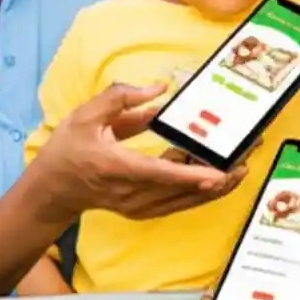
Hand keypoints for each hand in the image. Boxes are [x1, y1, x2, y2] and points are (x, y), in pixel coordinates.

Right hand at [27, 83, 248, 223]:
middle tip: (246, 158)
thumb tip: (158, 88)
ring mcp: (136, 206)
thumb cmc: (68, 150)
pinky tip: (219, 181)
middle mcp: (130, 193)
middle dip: (217, 176)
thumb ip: (121, 97)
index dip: (189, 174)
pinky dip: (199, 194)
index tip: (217, 173)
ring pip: (183, 201)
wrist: (53, 190)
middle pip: (180, 189)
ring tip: (241, 169)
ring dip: (214, 188)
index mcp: (116, 167)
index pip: (158, 173)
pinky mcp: (142, 211)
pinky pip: (177, 204)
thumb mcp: (86, 115)